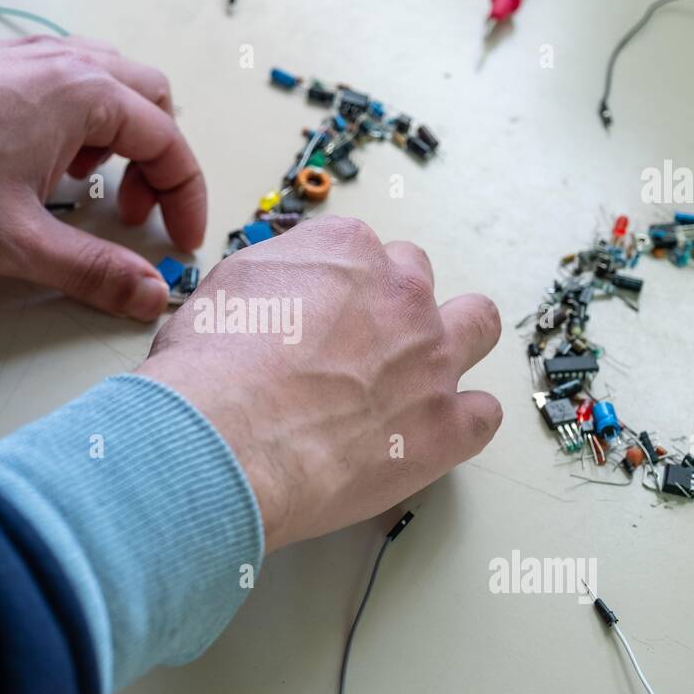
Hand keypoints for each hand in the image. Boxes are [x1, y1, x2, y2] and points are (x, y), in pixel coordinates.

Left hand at [0, 37, 205, 320]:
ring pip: (112, 86)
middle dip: (158, 163)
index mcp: (84, 94)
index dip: (186, 197)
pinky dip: (83, 122)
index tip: (180, 241)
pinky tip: (47, 164)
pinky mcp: (0, 66)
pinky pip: (70, 81)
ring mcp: (31, 57)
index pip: (168, 143)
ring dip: (122, 140)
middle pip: (151, 103)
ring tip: (90, 191)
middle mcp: (66, 62)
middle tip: (136, 216)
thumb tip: (150, 295)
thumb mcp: (17, 240)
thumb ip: (93, 270)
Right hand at [136, 216, 502, 551]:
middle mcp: (400, 294)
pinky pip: (483, 414)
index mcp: (348, 251)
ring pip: (477, 326)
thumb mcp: (226, 290)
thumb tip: (280, 294)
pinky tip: (427, 435)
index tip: (321, 316)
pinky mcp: (445, 429)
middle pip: (418, 281)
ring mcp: (431, 361)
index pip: (363, 253)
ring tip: (418, 378)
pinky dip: (461, 422)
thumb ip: (273, 280)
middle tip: (361, 347)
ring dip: (455, 343)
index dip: (338, 289)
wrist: (225, 442)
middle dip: (395, 307)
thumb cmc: (210, 371)